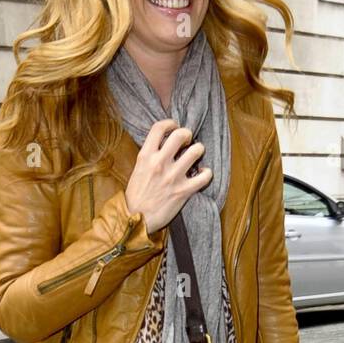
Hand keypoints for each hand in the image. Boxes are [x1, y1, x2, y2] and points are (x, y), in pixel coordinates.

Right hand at [125, 119, 211, 235]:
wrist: (136, 219)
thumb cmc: (137, 195)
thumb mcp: (138, 169)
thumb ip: (150, 155)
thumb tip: (164, 145)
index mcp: (146, 156)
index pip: (159, 128)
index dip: (170, 123)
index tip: (174, 126)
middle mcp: (160, 163)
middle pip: (180, 135)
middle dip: (187, 135)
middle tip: (188, 141)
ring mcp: (173, 176)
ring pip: (196, 151)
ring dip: (199, 150)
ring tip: (196, 155)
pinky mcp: (184, 191)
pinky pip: (205, 176)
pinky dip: (207, 173)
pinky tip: (203, 174)